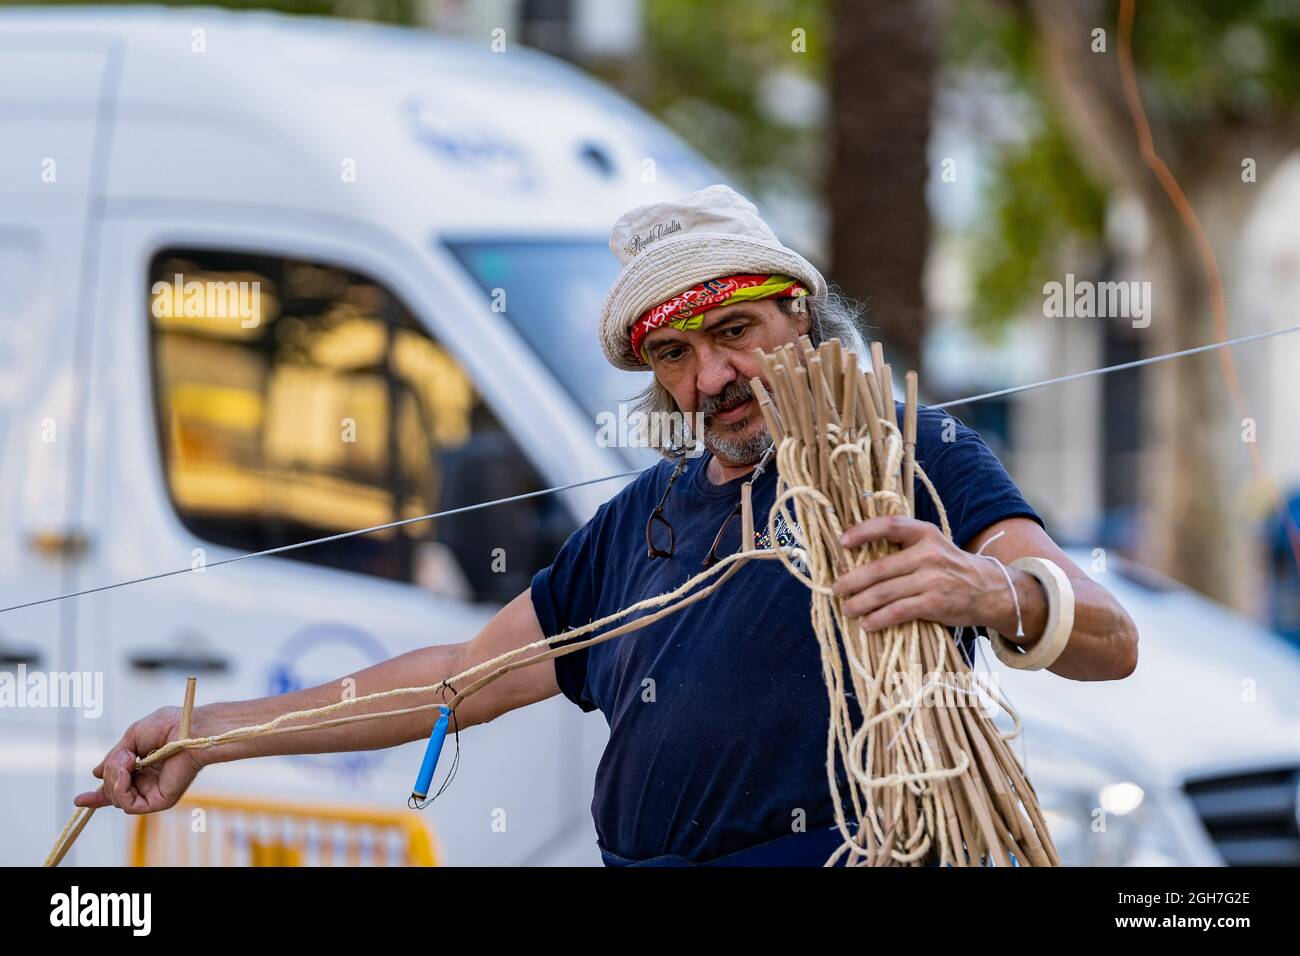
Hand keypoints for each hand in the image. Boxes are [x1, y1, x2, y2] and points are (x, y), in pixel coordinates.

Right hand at [74, 706, 204, 813]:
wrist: (189, 729)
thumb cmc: (168, 726)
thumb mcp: (133, 736)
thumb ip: (115, 757)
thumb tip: (96, 773)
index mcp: (144, 766)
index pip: (119, 785)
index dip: (98, 794)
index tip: (78, 800)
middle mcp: (149, 781)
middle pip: (114, 793)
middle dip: (109, 776)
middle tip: (123, 759)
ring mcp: (154, 792)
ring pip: (118, 799)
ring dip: (114, 780)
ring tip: (127, 762)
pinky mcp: (160, 801)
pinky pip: (129, 806)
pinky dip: (121, 791)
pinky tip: (126, 775)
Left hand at [831, 515, 1011, 631]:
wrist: (990, 589)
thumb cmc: (951, 567)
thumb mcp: (932, 545)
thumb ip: (903, 546)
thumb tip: (858, 557)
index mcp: (925, 533)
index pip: (889, 525)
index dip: (863, 532)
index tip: (842, 543)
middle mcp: (928, 553)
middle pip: (878, 569)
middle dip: (851, 581)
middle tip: (836, 589)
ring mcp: (932, 579)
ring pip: (884, 593)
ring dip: (859, 603)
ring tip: (847, 609)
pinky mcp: (935, 603)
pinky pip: (898, 612)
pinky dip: (878, 619)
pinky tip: (867, 623)